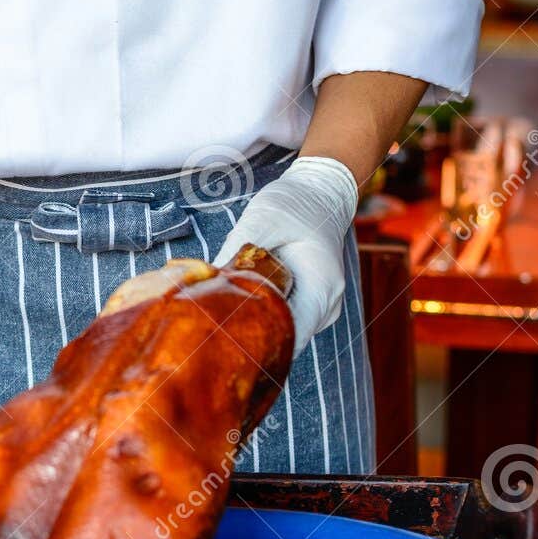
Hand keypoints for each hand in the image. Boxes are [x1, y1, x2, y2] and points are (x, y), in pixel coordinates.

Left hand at [213, 156, 359, 355]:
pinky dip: (263, 314)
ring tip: (223, 308)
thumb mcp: (264, 217)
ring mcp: (321, 309)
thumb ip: (239, 248)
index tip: (222, 338)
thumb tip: (210, 278)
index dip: (256, 344)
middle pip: (285, 340)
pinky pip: (285, 320)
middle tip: (210, 324)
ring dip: (255, 324)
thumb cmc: (296, 203)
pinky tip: (241, 299)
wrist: (321, 194)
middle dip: (249, 335)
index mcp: (321, 288)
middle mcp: (326, 306)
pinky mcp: (310, 306)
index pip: (291, 338)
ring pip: (283, 333)